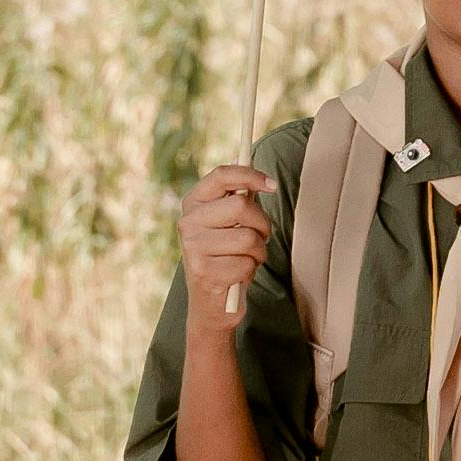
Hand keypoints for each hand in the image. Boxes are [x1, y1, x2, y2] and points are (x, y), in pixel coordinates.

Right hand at [177, 160, 276, 331]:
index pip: (221, 176)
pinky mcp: (204, 273)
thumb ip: (234, 193)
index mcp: (193, 204)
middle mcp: (188, 223)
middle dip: (262, 224)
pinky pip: (247, 264)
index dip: (250, 175)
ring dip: (259, 252)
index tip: (273, 185)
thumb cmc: (225, 256)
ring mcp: (193, 249)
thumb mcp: (227, 223)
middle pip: (241, 206)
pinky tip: (238, 275)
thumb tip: (243, 156)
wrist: (211, 304)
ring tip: (247, 259)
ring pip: (248, 238)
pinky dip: (251, 271)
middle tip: (261, 237)